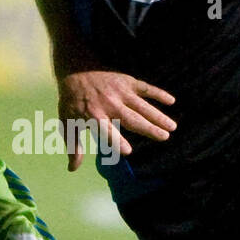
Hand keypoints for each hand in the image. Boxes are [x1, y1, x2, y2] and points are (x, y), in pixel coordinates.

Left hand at [57, 70, 175, 171]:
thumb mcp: (67, 123)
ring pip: (142, 106)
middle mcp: (109, 104)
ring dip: (158, 115)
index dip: (116, 141)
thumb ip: (73, 146)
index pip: (106, 131)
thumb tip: (73, 169)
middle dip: (148, 128)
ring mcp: (120, 92)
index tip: (128, 151)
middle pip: (131, 119)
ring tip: (172, 126)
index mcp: (94, 116)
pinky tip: (172, 101)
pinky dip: (158, 93)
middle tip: (164, 137)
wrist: (75, 70)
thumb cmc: (72, 101)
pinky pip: (145, 88)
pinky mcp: (127, 82)